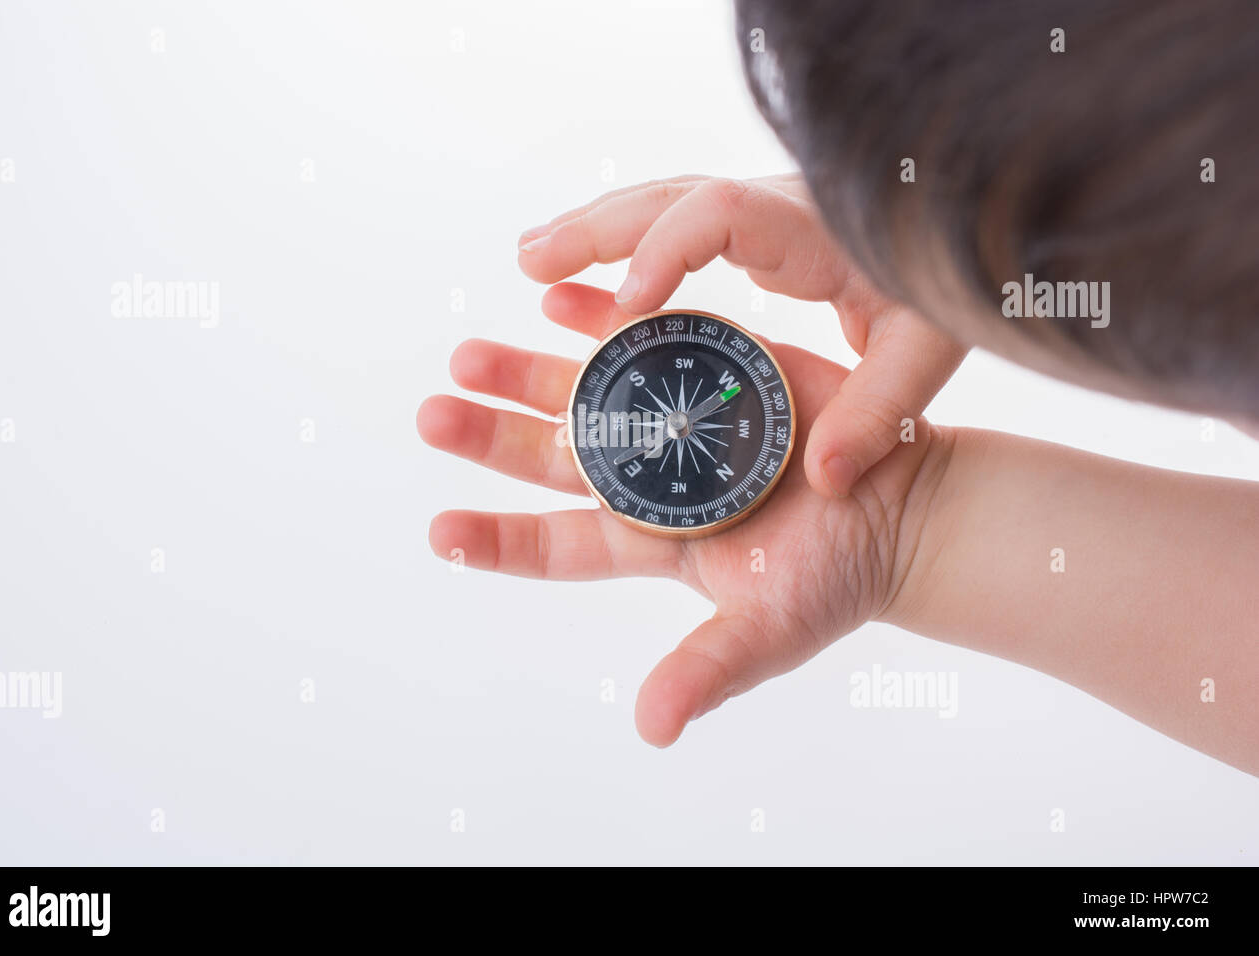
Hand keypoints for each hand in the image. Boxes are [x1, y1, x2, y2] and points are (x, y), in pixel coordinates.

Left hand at [418, 284, 951, 745]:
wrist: (903, 509)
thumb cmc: (838, 580)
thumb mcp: (767, 632)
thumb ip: (707, 671)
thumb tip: (652, 730)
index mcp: (649, 540)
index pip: (556, 543)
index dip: (497, 541)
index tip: (439, 533)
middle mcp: (650, 477)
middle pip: (554, 456)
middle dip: (492, 437)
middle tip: (435, 413)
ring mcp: (680, 419)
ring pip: (586, 392)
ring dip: (528, 372)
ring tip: (468, 355)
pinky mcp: (717, 370)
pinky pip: (651, 339)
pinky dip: (604, 320)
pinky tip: (557, 301)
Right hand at [517, 173, 966, 497]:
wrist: (969, 241)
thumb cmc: (953, 295)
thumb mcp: (928, 354)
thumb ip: (882, 415)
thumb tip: (829, 482)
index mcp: (813, 230)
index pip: (719, 216)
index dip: (666, 253)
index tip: (628, 305)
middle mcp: (775, 210)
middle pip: (669, 198)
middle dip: (597, 231)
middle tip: (533, 266)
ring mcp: (760, 215)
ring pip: (660, 205)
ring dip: (593, 231)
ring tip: (531, 264)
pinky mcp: (755, 231)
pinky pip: (672, 226)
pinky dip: (620, 246)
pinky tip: (577, 276)